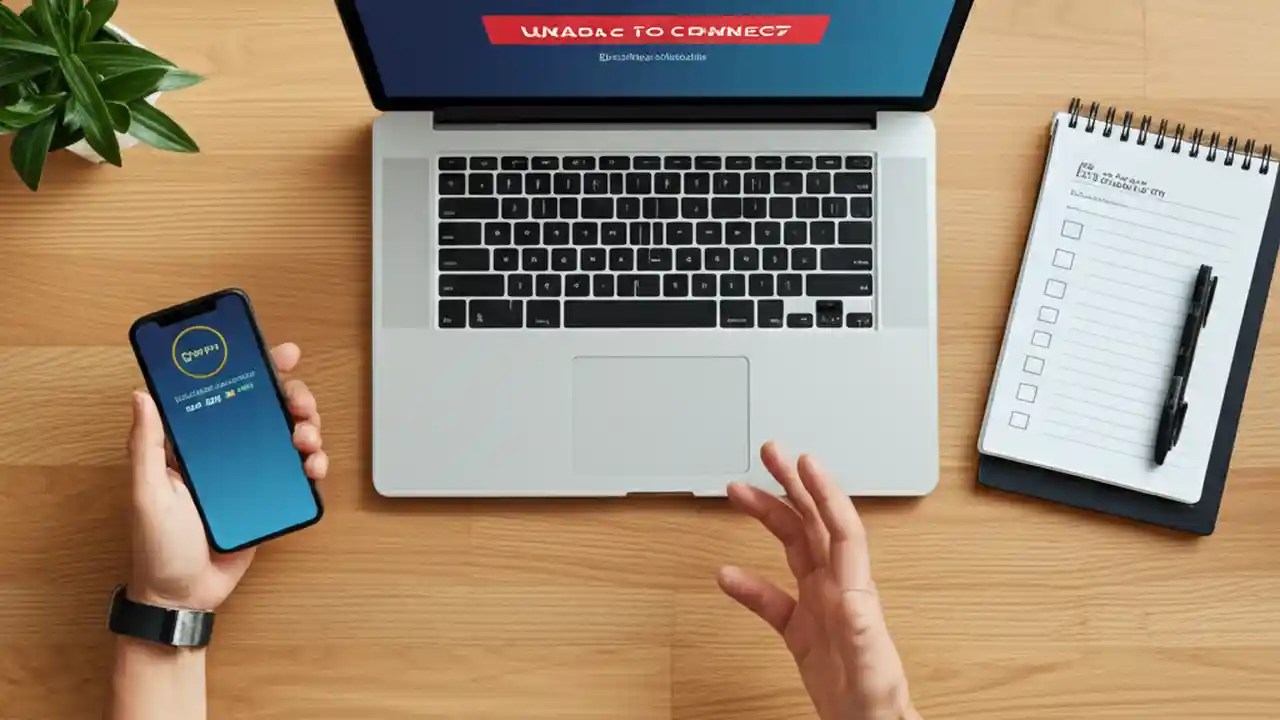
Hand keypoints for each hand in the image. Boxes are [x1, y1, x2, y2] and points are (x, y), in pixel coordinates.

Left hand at [127, 342, 327, 611]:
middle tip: (300, 405)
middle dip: (293, 398)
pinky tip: (312, 466)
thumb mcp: (146, 494)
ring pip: (291, 435)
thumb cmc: (158, 548)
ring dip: (308, 428)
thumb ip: (146, 445)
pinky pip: (300, 471)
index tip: (279, 354)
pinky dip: (314, 463)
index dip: (255, 368)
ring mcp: (251, 474)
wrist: (186, 596)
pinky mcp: (270, 496)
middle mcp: (226, 452)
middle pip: (269, 408)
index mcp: (195, 444)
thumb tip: (141, 395)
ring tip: (306, 440)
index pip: (227, 392)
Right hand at [718, 442, 915, 719]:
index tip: (803, 461)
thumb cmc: (879, 699)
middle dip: (791, 483)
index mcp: (855, 591)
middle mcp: (837, 588)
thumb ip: (862, 630)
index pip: (840, 527)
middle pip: (812, 521)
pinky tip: (726, 574)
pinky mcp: (802, 628)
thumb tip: (853, 599)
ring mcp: (819, 605)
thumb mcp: (872, 664)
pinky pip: (770, 596)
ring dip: (767, 515)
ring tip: (738, 492)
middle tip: (770, 453)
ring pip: (791, 545)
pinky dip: (747, 583)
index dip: (822, 491)